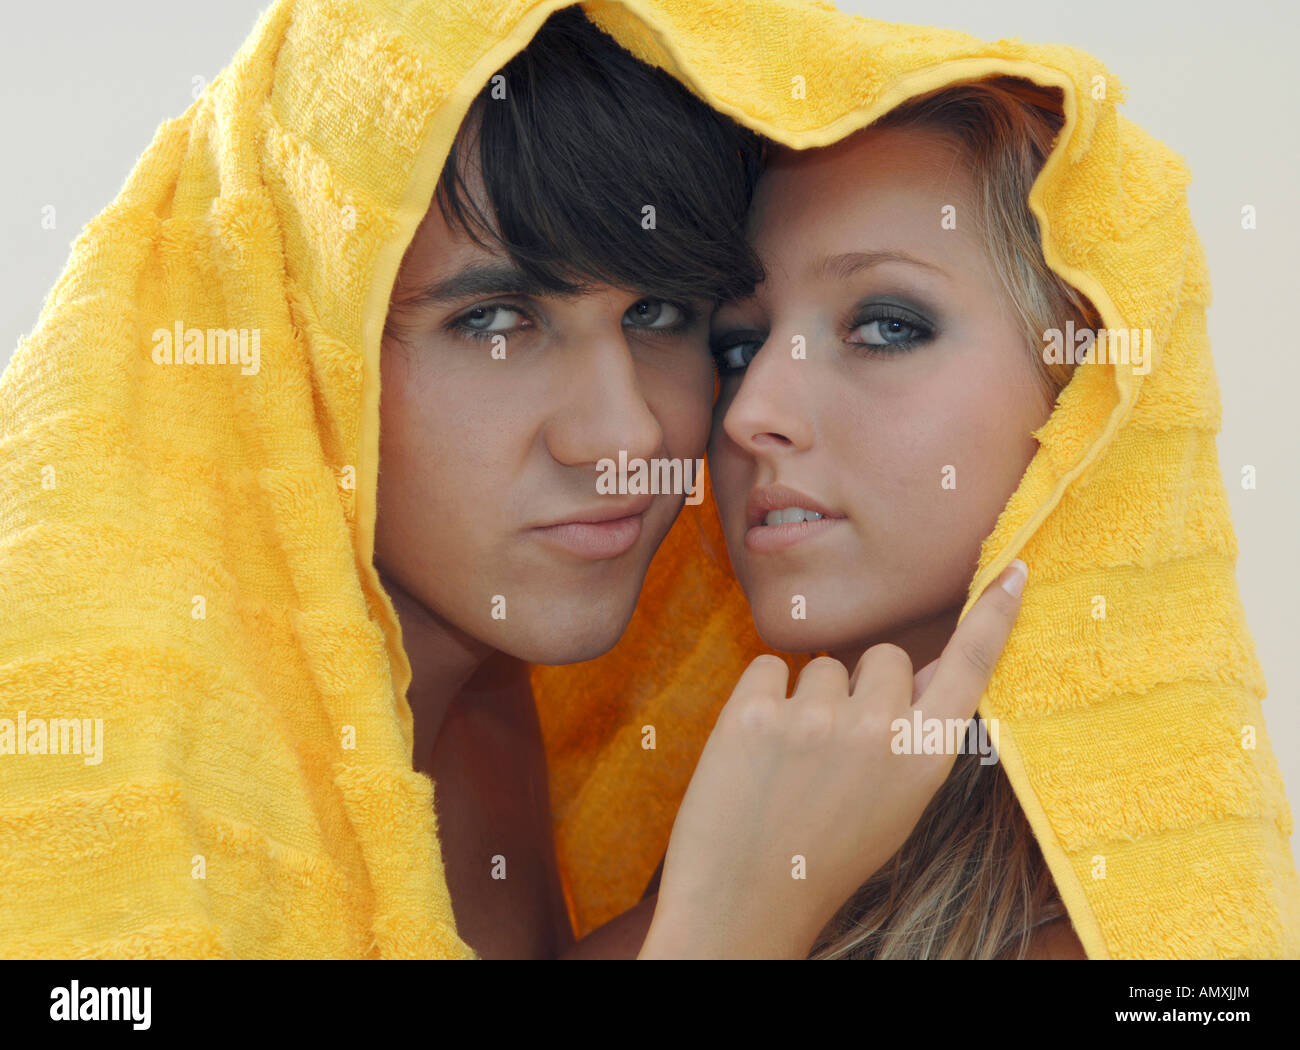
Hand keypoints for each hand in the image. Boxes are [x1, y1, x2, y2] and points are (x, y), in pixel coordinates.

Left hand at [638, 559, 1027, 958]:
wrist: (745, 901)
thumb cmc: (824, 854)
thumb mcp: (895, 804)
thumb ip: (915, 736)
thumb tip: (929, 667)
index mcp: (925, 760)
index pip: (969, 669)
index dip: (992, 617)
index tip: (1013, 570)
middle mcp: (879, 731)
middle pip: (885, 657)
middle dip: (864, 686)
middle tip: (836, 746)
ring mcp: (816, 718)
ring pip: (822, 666)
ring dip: (807, 700)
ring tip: (792, 762)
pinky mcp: (755, 711)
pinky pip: (768, 666)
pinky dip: (761, 698)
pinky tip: (756, 749)